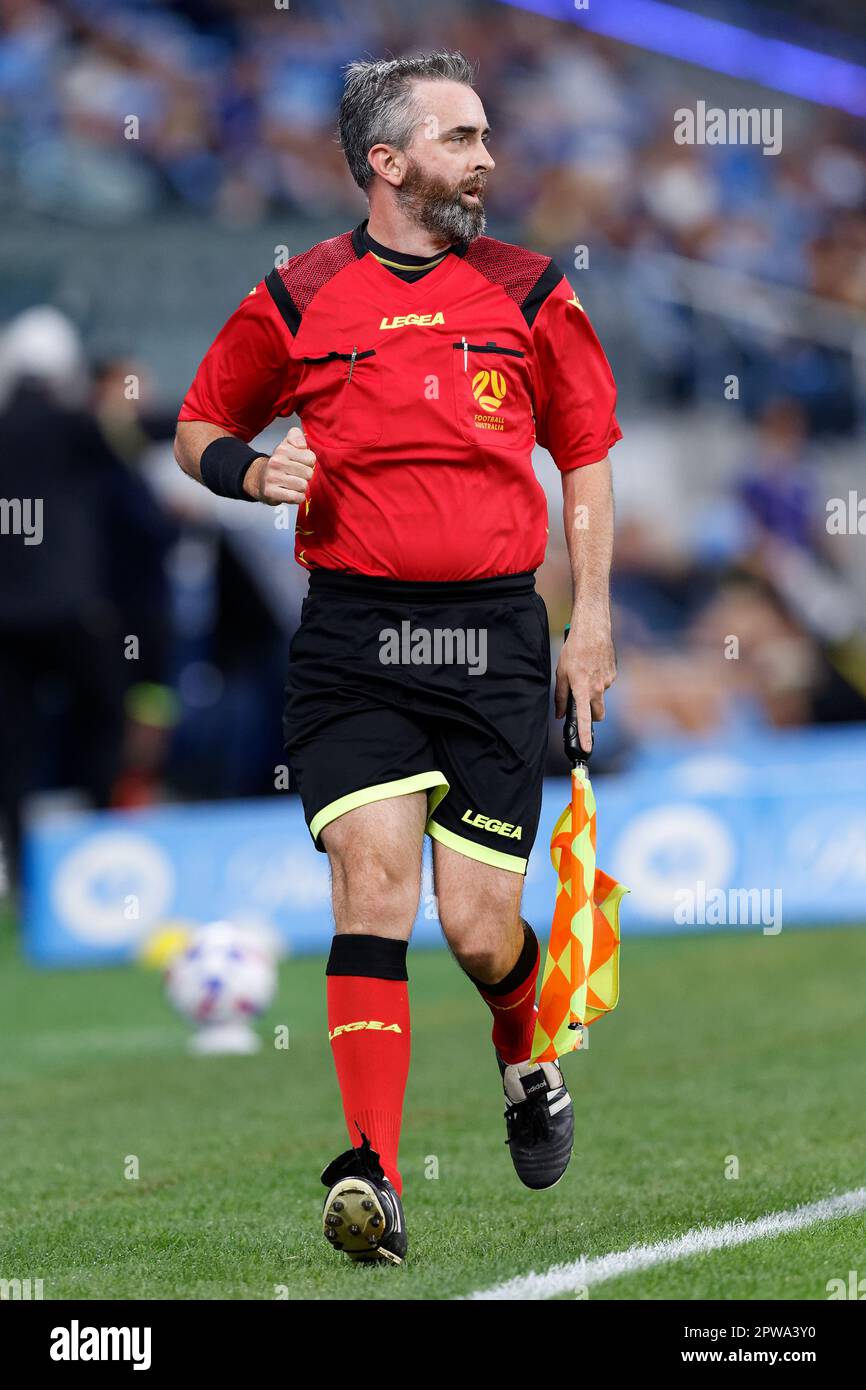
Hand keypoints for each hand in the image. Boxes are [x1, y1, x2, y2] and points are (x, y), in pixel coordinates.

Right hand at [243, 426, 315, 504]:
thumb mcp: (287, 445)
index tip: (301, 464)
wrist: (259, 479)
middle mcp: (277, 462)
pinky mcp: (271, 492)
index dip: (309, 464)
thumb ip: (296, 436)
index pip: (311, 458)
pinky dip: (297, 497)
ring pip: (303, 486)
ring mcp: (273, 477)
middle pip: (308, 473)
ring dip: (301, 488)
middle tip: (296, 476)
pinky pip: (296, 497)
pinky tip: (291, 493)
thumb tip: (302, 444)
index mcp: (283, 449)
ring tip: (293, 485)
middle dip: (305, 477)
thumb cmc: (279, 464)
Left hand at [554, 615, 616, 754]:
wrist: (593, 629)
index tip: (587, 748)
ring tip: (584, 671)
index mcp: (582, 689)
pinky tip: (593, 664)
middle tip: (581, 704)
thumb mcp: (561, 673)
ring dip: (593, 692)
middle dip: (591, 715)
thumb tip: (559, 713)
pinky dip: (599, 678)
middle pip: (598, 714)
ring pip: (600, 696)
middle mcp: (598, 688)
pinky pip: (606, 683)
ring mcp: (608, 681)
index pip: (583, 718)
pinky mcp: (614, 673)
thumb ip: (560, 696)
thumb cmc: (574, 650)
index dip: (585, 735)